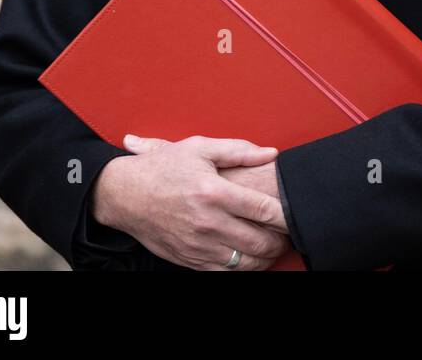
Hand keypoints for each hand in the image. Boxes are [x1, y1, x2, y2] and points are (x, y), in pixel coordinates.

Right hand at [91, 134, 289, 269]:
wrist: (126, 195)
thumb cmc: (165, 168)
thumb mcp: (200, 148)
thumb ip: (239, 151)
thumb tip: (271, 153)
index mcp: (214, 193)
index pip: (264, 210)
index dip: (286, 215)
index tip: (295, 212)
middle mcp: (207, 222)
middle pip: (259, 241)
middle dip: (280, 240)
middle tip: (288, 233)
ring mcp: (197, 245)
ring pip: (244, 262)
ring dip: (265, 257)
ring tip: (273, 246)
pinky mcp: (188, 259)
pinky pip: (224, 272)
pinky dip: (243, 268)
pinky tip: (250, 256)